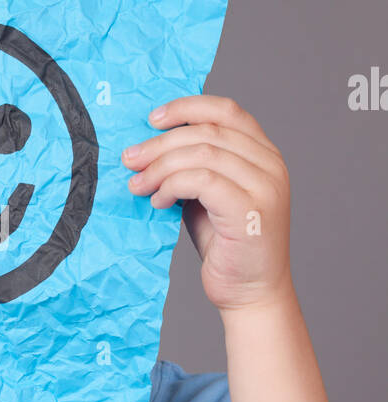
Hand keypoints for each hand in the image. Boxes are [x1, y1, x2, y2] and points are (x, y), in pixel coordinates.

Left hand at [121, 95, 291, 312]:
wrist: (250, 293)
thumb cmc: (226, 246)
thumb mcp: (207, 196)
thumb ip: (193, 167)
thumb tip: (149, 146)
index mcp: (264, 154)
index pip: (226, 111)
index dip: (187, 108)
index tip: (152, 119)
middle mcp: (271, 165)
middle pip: (207, 131)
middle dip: (160, 143)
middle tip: (130, 159)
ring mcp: (265, 186)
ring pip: (202, 153)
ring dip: (160, 166)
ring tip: (138, 184)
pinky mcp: (251, 209)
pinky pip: (201, 180)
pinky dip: (172, 185)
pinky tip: (158, 201)